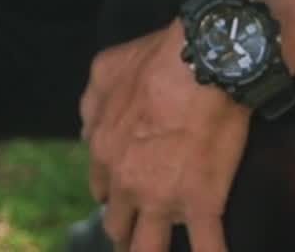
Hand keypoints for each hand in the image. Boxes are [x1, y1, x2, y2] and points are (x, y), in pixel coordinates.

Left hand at [79, 20, 248, 251]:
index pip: (102, 191)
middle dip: (128, 232)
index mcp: (104, 152)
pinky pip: (207, 247)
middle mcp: (127, 182)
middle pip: (119, 226)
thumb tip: (87, 131)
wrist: (202, 63)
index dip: (115, 197)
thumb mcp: (105, 71)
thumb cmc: (155, 61)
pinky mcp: (201, 203)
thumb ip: (92, 105)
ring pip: (148, 248)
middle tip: (141, 235)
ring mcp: (162, 198)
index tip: (127, 198)